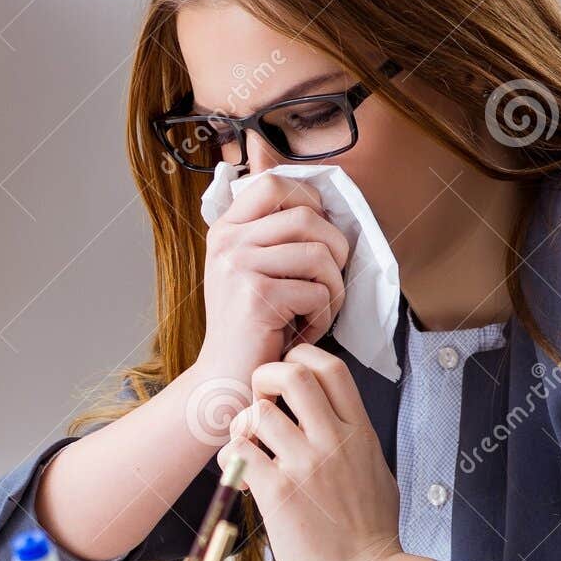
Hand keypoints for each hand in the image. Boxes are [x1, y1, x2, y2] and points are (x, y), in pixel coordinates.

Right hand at [194, 178, 348, 387]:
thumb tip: (322, 201)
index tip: (317, 236)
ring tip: (316, 310)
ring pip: (319, 254)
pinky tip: (303, 331)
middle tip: (328, 280)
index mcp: (227, 229)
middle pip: (306, 216)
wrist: (225, 378)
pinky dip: (322, 316)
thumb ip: (274, 234)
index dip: (308, 202)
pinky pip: (318, 291)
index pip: (273, 182)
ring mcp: (238, 266)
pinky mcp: (256, 295)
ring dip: (332, 288)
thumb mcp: (253, 269)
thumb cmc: (254, 326)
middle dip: (335, 249)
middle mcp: (227, 241)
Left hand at [218, 345, 427, 560]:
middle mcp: (333, 441)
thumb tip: (334, 422)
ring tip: (249, 445)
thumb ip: (354, 441)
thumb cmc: (371, 534)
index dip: (301, 358)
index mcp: (359, 432)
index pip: (331, 367)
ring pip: (259, 413)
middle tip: (260, 401)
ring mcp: (306, 465)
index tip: (286, 376)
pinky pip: (240, 452)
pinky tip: (241, 473)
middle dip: (265, 376)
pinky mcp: (279, 492)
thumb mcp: (377, 471)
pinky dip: (231, 457)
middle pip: (293, 374)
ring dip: (245, 424)